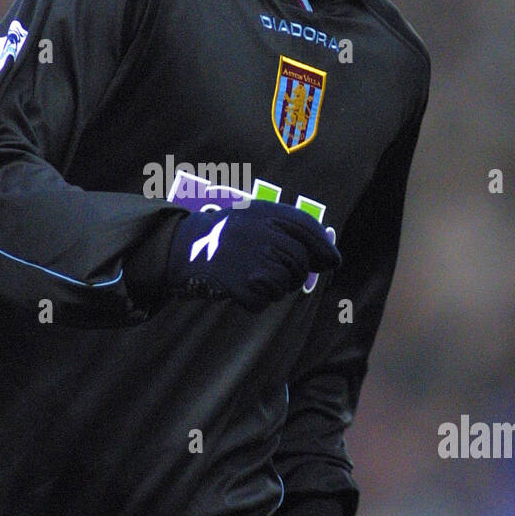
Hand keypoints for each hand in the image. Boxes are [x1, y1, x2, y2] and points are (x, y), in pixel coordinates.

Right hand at [164, 200, 339, 312]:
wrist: (181, 246)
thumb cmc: (226, 236)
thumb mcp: (257, 220)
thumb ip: (293, 232)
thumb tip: (333, 257)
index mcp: (264, 213)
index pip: (306, 228)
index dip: (323, 247)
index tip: (332, 262)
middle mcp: (259, 232)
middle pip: (299, 262)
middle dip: (294, 273)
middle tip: (276, 273)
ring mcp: (248, 257)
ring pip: (283, 284)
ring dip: (274, 288)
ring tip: (252, 277)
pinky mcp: (236, 283)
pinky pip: (262, 301)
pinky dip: (254, 301)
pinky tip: (239, 289)